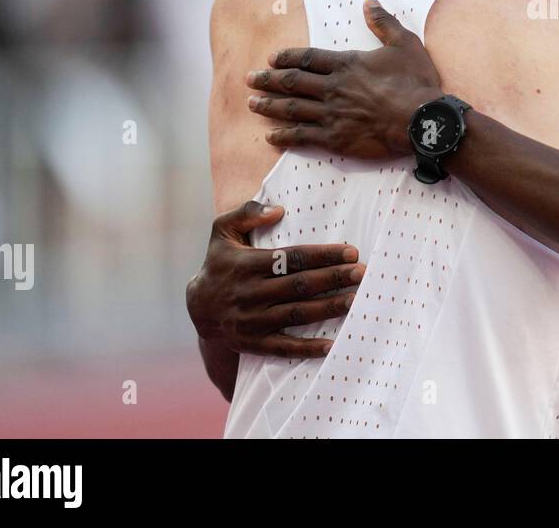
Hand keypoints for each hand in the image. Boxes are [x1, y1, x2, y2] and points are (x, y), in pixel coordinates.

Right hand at [185, 200, 363, 357]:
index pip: (291, 258)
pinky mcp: (251, 343)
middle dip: (333, 279)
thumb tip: (278, 210)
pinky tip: (331, 345)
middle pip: (299, 285)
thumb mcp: (222, 231)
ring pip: (295, 314)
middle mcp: (249, 293)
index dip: (322, 255)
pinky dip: (306, 348)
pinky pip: (282, 347)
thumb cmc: (219, 263)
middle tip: (361, 273)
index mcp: (246, 264)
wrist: (197, 307)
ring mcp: (250, 320)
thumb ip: (246, 214)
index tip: (350, 252)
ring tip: (354, 300)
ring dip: (327, 308)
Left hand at [245, 0, 441, 159]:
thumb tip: (369, 1)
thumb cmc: (415, 81)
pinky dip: (284, 136)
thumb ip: (384, 23)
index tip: (271, 58)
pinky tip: (270, 136)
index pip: (308, 58)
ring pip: (291, 108)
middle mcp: (333, 87)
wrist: (422, 119)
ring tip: (252, 104)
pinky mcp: (336, 138)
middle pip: (293, 82)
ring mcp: (331, 114)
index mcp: (346, 64)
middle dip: (268, 80)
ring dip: (269, 105)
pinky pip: (302, 136)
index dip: (287, 58)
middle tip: (249, 79)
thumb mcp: (404, 44)